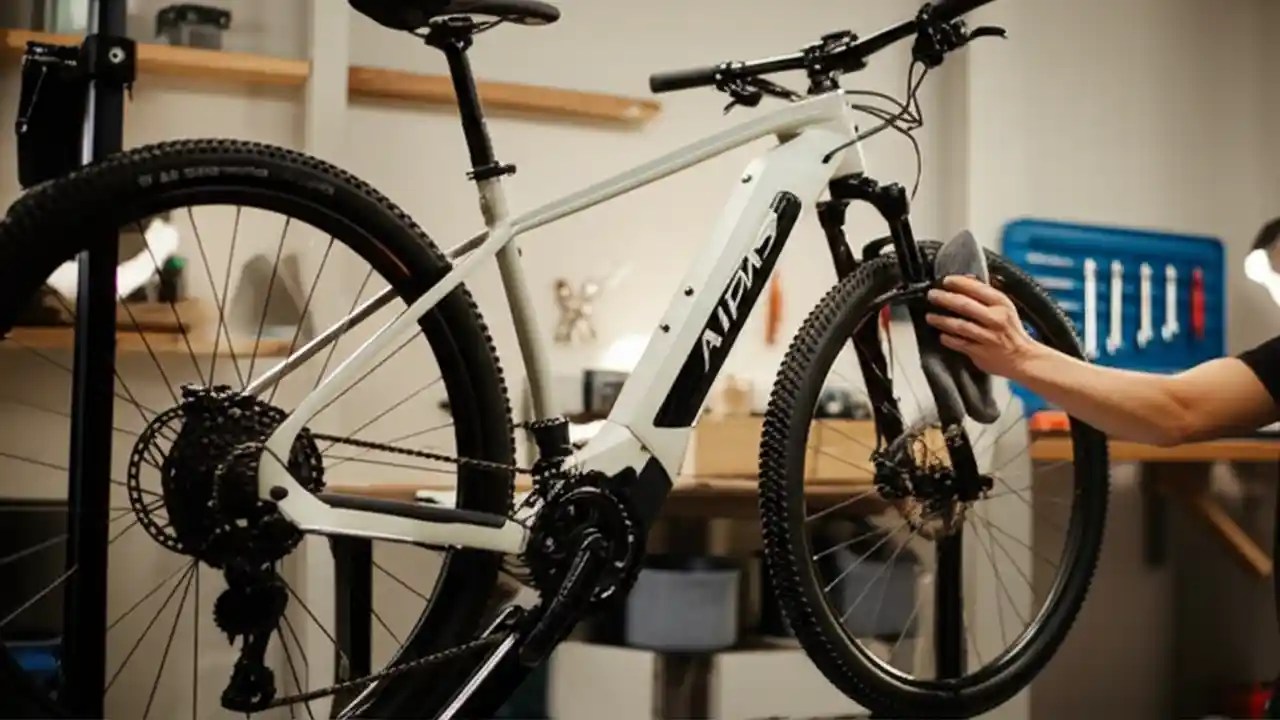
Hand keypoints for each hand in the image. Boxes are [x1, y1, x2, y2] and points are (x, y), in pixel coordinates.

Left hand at [926, 275, 1042, 378]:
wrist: (1023, 358)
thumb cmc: (1011, 330)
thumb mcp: (1005, 307)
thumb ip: (987, 295)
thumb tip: (967, 280)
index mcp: (1002, 304)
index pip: (978, 288)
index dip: (959, 283)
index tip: (945, 280)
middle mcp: (996, 319)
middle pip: (965, 306)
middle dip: (945, 298)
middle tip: (932, 295)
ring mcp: (988, 337)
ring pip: (960, 326)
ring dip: (942, 320)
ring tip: (930, 316)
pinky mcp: (981, 353)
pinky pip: (960, 344)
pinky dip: (949, 339)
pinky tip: (941, 335)